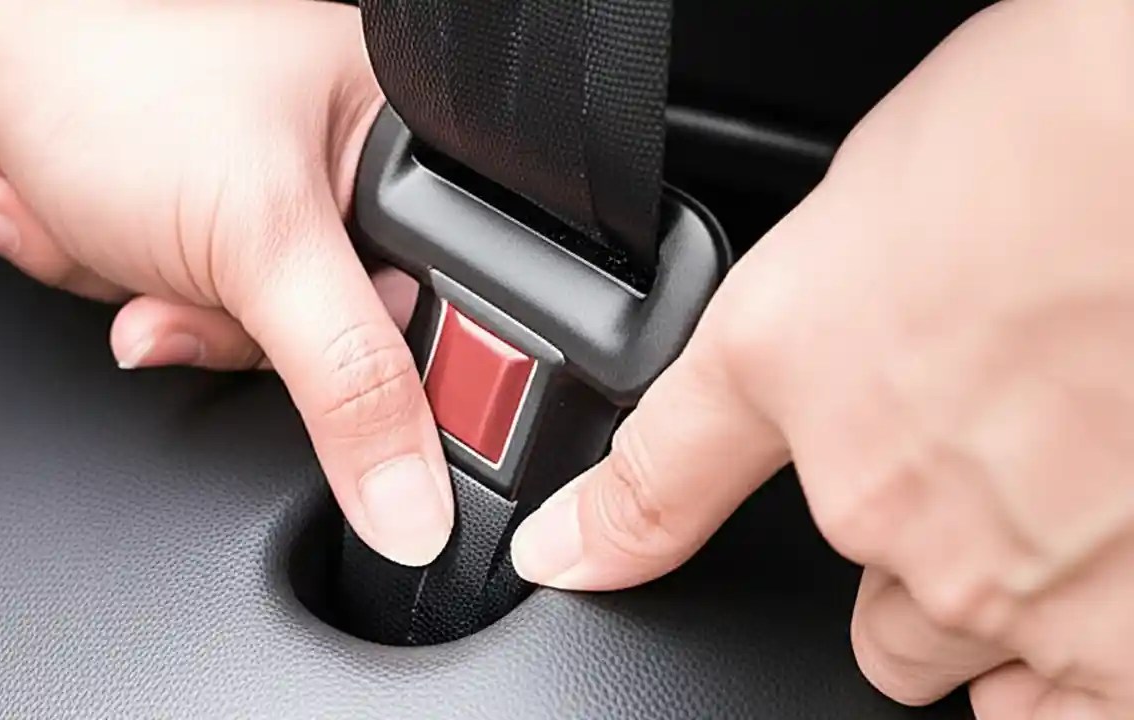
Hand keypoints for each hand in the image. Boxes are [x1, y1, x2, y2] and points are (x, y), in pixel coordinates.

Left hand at [0, 1, 451, 566]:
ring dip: (176, 312)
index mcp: (402, 137)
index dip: (384, 355)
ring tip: (132, 248)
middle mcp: (345, 166)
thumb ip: (351, 388)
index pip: (444, 296)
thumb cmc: (113, 92)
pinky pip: (206, 318)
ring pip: (261, 339)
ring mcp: (274, 202)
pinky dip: (144, 297)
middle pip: (343, 332)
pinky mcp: (209, 231)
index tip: (322, 367)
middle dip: (240, 327)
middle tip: (197, 285)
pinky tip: (103, 234)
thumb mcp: (263, 250)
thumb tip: (412, 497)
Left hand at [511, 0, 1133, 715]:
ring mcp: (1070, 598)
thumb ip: (677, 455)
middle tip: (983, 460)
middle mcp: (947, 565)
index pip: (811, 589)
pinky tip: (1101, 577)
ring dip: (1021, 614)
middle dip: (919, 571)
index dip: (829, 536)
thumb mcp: (786, 308)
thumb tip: (561, 551)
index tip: (863, 503)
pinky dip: (1092, 665)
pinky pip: (1103, 714)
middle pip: (905, 632)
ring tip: (1060, 499)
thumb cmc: (1011, 169)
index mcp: (845, 482)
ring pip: (1013, 665)